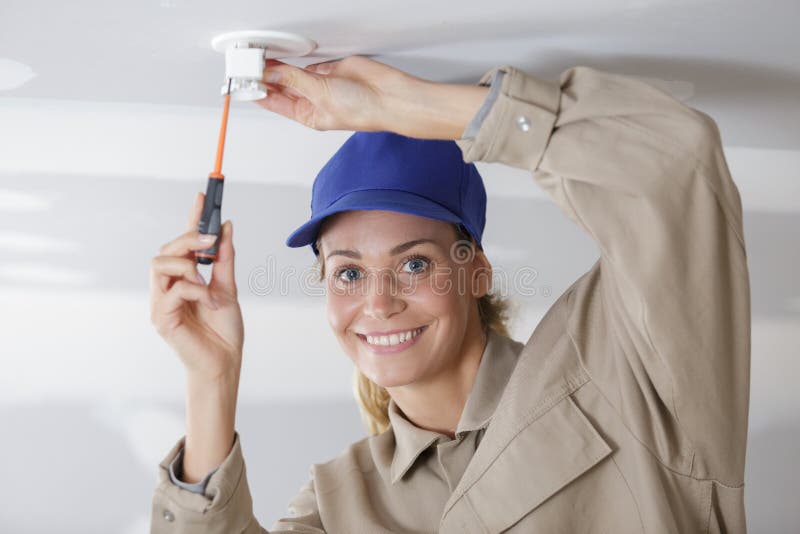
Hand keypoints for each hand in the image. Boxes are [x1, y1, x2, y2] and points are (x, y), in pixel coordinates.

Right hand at [149, 192, 244, 381]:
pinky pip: (172, 290)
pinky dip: (194, 291)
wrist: (225, 362)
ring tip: (207, 283)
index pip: (183, 241)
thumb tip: (226, 226)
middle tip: (211, 240)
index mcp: (184, 278)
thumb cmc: (223, 329)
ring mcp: (160, 301)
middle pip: (166, 248)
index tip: (203, 195)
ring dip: (188, 265)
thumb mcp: (228, 287)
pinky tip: (210, 302)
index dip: (191, 217)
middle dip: (188, 238)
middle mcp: (167, 287)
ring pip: (160, 263)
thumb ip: (224, 258)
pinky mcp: (160, 317)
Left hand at [255, 55, 418, 131]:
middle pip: (280, 86)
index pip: (274, 102)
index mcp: (307, 115)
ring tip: (258, 58)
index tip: (241, 81)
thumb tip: (270, 73)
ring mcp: (321, 83)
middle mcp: (312, 100)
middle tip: (245, 65)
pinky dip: (295, 58)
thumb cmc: (363, 110)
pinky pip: (307, 62)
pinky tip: (281, 54)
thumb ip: (293, 80)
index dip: (256, 91)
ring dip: (277, 66)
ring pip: (291, 72)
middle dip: (263, 77)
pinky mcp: (330, 68)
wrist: (388, 95)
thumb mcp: (319, 95)